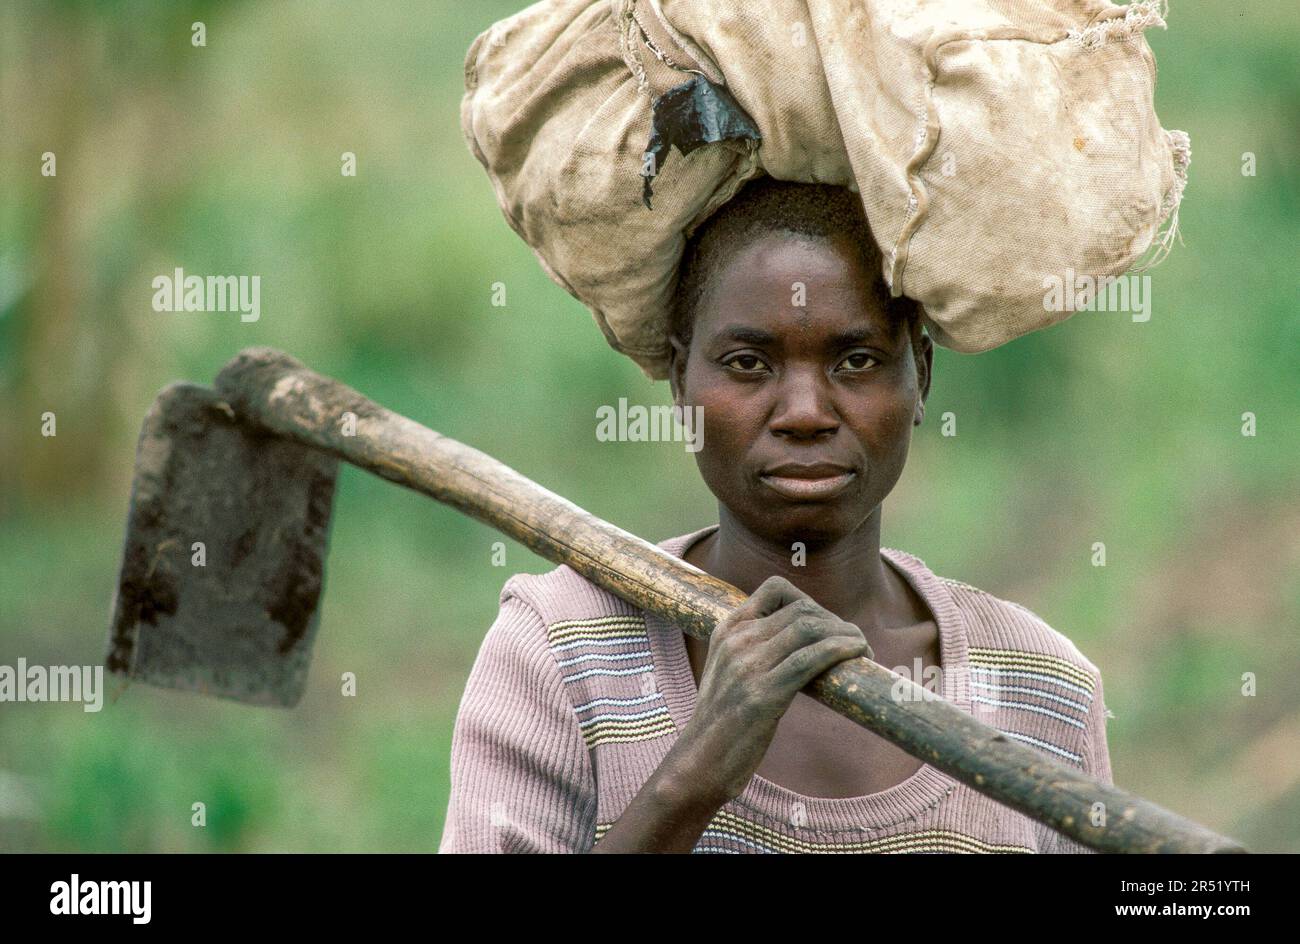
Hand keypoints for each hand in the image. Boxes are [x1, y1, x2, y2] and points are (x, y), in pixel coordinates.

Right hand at [677, 575, 871, 802]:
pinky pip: (811, 659)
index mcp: (727, 629)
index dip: (811, 601)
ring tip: (862, 649)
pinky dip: (841, 650)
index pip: (776, 589)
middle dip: (836, 622)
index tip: (827, 625)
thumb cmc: (723, 720)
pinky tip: (858, 654)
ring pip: (810, 629)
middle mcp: (737, 640)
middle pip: (802, 610)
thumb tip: (804, 639)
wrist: (700, 760)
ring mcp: (748, 665)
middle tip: (853, 643)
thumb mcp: (730, 670)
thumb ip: (756, 648)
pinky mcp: (764, 694)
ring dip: (846, 635)